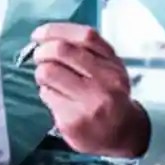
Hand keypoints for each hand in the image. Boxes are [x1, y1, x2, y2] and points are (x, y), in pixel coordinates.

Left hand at [31, 23, 151, 156]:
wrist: (125, 134)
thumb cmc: (112, 96)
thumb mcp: (111, 69)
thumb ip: (88, 51)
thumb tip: (49, 37)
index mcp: (112, 65)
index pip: (84, 36)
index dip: (56, 30)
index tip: (39, 34)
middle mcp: (104, 82)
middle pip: (61, 51)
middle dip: (42, 51)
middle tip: (39, 56)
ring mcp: (88, 103)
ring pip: (48, 72)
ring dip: (41, 72)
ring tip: (48, 79)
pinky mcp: (72, 121)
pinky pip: (47, 95)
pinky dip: (46, 92)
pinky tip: (56, 97)